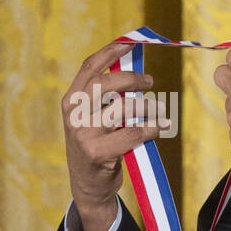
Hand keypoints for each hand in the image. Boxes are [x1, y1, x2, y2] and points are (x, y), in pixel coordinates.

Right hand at [61, 40, 168, 230]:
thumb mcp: (91, 119)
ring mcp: (83, 134)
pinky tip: (160, 127)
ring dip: (147, 106)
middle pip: (105, 83)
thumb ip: (103, 97)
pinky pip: (132, 133)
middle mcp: (73, 115)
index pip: (88, 68)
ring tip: (158, 109)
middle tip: (150, 82)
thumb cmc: (95, 147)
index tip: (130, 43)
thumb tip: (133, 71)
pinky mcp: (98, 153)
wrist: (88, 188)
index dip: (110, 52)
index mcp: (70, 102)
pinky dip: (151, 128)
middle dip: (132, 79)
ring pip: (123, 108)